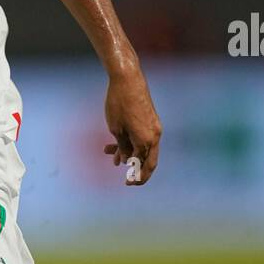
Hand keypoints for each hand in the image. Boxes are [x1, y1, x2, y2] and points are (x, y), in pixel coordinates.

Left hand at [103, 66, 161, 184]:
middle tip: (128, 181)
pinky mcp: (151, 120)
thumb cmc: (119, 104)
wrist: (128, 80)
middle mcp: (154, 135)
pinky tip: (115, 143)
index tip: (127, 183)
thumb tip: (125, 161)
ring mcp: (154, 127)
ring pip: (143, 148)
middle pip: (149, 161)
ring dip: (129, 153)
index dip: (135, 176)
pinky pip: (143, 138)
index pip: (142, 165)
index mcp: (146, 140)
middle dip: (138, 172)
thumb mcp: (116, 129)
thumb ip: (122, 147)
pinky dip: (132, 143)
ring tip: (109, 153)